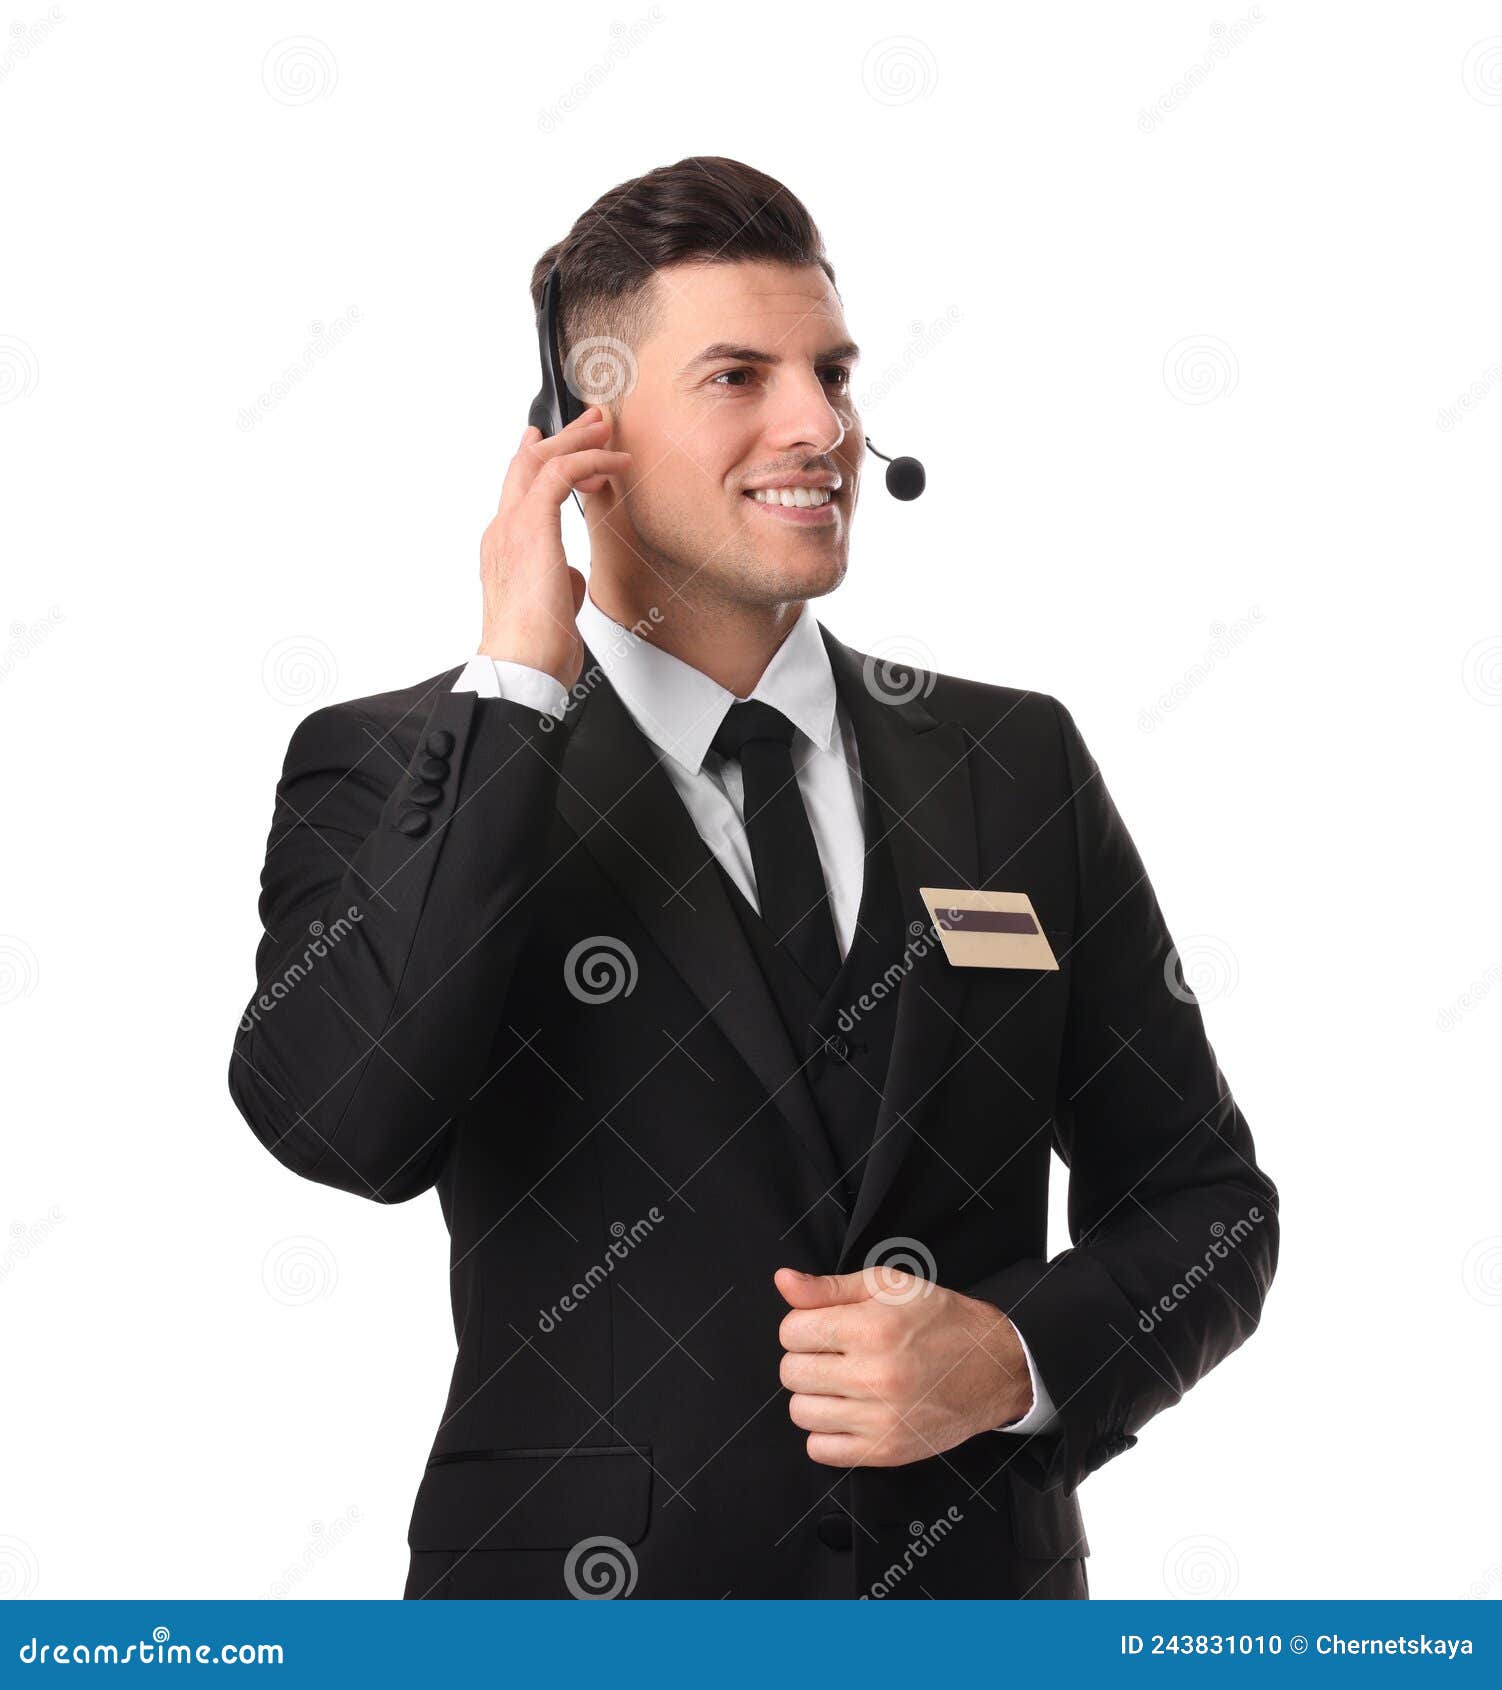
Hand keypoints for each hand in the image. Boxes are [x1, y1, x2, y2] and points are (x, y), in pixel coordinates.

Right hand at [477, 406, 631, 689]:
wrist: (521, 666)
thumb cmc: (535, 650)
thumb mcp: (550, 608)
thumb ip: (557, 582)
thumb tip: (568, 574)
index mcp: (502, 549)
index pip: (518, 490)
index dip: (539, 459)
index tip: (558, 442)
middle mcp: (502, 531)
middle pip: (527, 464)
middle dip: (562, 436)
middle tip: (592, 420)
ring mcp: (512, 526)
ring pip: (542, 460)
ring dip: (578, 439)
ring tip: (606, 428)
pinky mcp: (532, 527)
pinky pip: (560, 475)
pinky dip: (590, 460)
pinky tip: (614, 461)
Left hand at [775, 1266, 1032, 1467]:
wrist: (993, 1368)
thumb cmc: (939, 1319)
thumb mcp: (888, 1285)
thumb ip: (830, 1286)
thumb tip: (782, 1281)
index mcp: (871, 1328)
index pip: (791, 1331)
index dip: (803, 1324)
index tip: (827, 1326)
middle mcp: (873, 1376)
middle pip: (791, 1372)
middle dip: (806, 1358)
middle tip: (835, 1354)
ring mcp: (879, 1419)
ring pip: (801, 1412)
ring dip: (813, 1395)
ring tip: (842, 1382)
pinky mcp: (886, 1451)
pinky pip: (820, 1450)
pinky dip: (825, 1432)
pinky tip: (848, 1411)